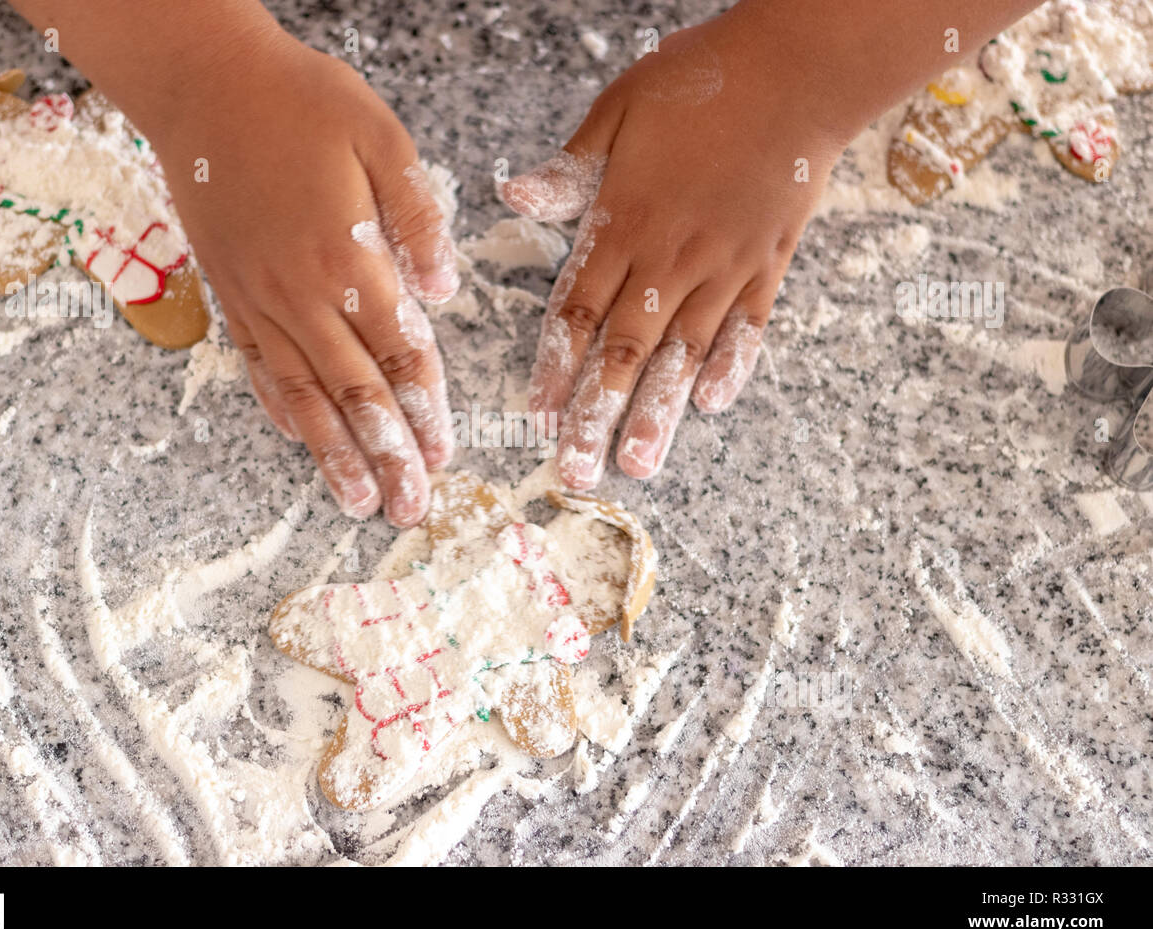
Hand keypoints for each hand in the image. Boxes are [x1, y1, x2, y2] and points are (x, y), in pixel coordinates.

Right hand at [154, 32, 458, 525]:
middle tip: (408, 508)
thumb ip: (418, 218)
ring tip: (357, 503)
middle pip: (355, 394)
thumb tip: (444, 293)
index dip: (425, 410)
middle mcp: (301, 296)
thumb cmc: (300, 103)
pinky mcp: (231, 296)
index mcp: (349, 260)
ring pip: (304, 396)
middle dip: (387, 456)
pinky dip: (283, 409)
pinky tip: (299, 440)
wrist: (203, 84)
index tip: (443, 457)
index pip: (399, 355)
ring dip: (333, 455)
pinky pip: (260, 367)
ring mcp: (260, 302)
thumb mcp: (381, 139)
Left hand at [500, 18, 847, 488]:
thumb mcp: (619, 109)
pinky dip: (731, 368)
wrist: (801, 69)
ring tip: (637, 465)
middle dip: (596, 416)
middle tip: (576, 472)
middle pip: (625, 351)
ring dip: (658, 413)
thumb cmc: (704, 80)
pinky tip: (712, 407)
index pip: (578, 309)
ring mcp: (725, 268)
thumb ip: (571, 169)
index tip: (539, 415)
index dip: (555, 366)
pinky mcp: (768, 266)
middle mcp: (672, 258)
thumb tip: (514, 196)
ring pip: (683, 355)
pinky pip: (747, 329)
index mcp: (625, 222)